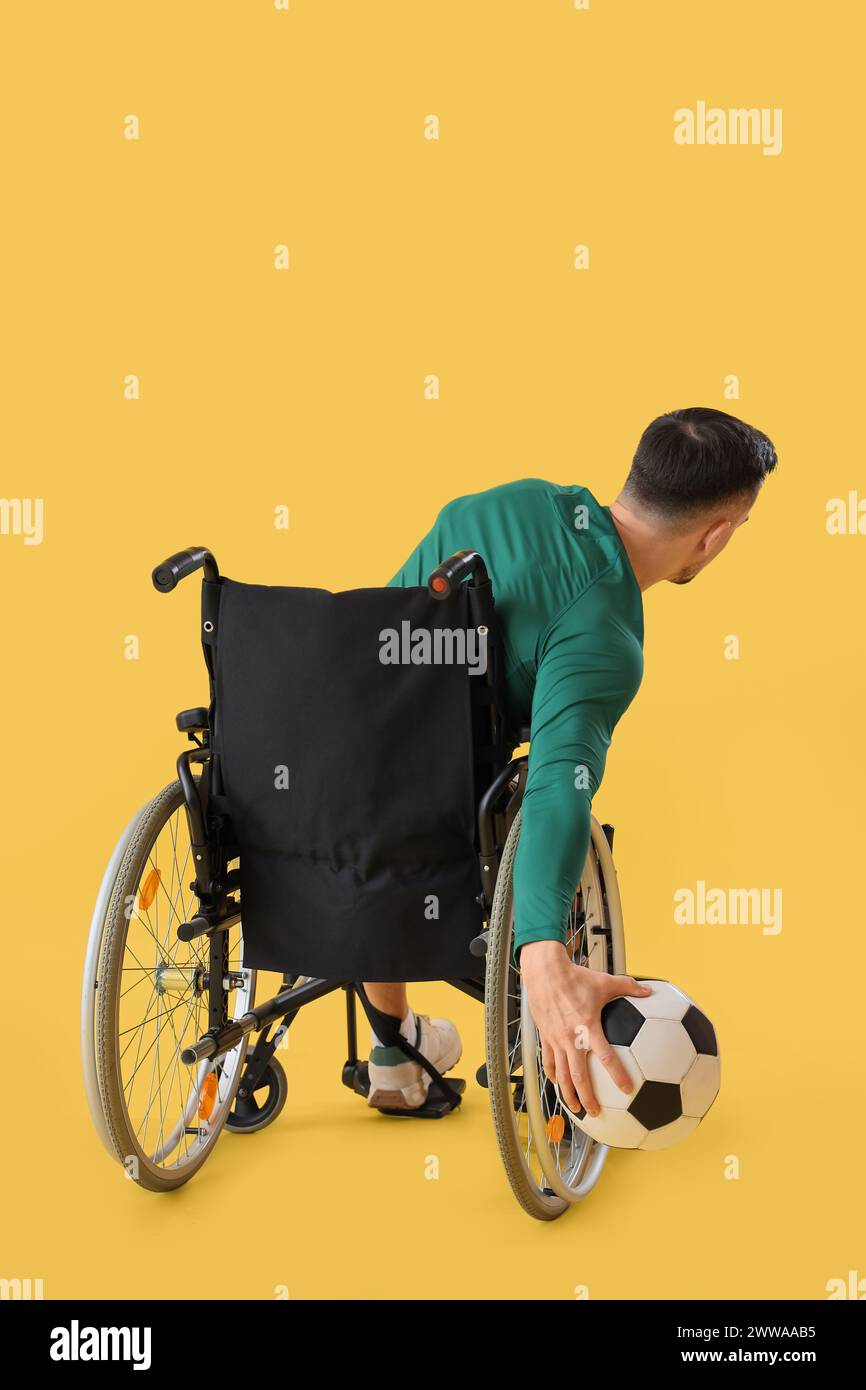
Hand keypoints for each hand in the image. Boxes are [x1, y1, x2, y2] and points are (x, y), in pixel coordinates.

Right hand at [519, 940, 651, 1115]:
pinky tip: (555, 1081)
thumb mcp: (605, 981)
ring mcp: (555, 1038)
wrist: (544, 971)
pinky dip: (551, 1073)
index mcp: (588, 1027)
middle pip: (578, 1075)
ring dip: (567, 1092)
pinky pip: (547, 1060)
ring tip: (574, 1107)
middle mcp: (570, 1037)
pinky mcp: (544, 1035)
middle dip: (587, 1097)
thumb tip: (649, 992)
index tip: (627, 1089)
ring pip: (560, 1073)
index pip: (606, 1057)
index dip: (617, 1075)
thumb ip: (628, 988)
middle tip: (596, 1112)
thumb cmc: (574, 976)